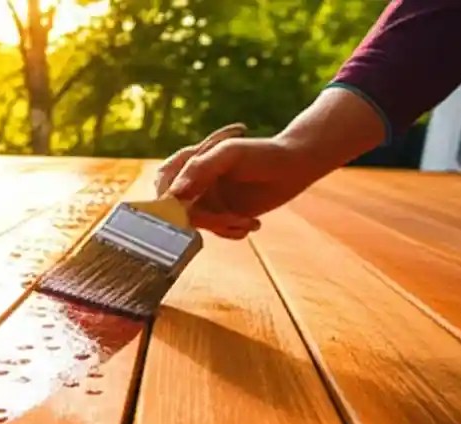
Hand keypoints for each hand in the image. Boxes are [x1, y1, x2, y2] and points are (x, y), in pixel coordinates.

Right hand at [154, 87, 386, 239]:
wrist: (296, 166)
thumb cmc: (262, 153)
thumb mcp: (229, 154)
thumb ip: (198, 168)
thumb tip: (173, 194)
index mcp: (188, 162)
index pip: (164, 186)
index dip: (173, 202)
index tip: (190, 211)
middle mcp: (193, 182)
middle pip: (180, 211)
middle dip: (207, 219)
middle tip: (233, 218)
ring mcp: (207, 200)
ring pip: (199, 225)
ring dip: (224, 227)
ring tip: (247, 221)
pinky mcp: (222, 214)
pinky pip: (216, 232)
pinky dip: (232, 232)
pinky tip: (251, 224)